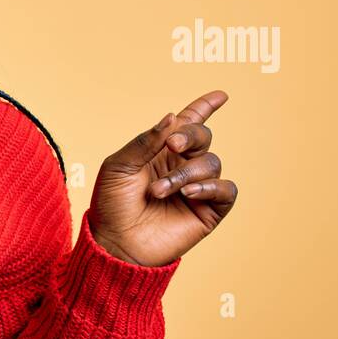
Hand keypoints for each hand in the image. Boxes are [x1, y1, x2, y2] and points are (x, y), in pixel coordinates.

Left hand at [87, 90, 237, 266]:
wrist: (115, 243)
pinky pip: (225, 190)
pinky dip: (210, 186)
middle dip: (190, 136)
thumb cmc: (111, 205)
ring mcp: (196, 188)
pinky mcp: (208, 211)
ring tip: (158, 191)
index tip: (221, 95)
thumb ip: (145, 141)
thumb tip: (172, 117)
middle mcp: (182, 166)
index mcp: (161, 151)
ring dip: (185, 173)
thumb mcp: (119, 166)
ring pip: (211, 163)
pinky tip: (188, 193)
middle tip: (171, 146)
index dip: (205, 107)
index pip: (189, 123)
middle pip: (203, 137)